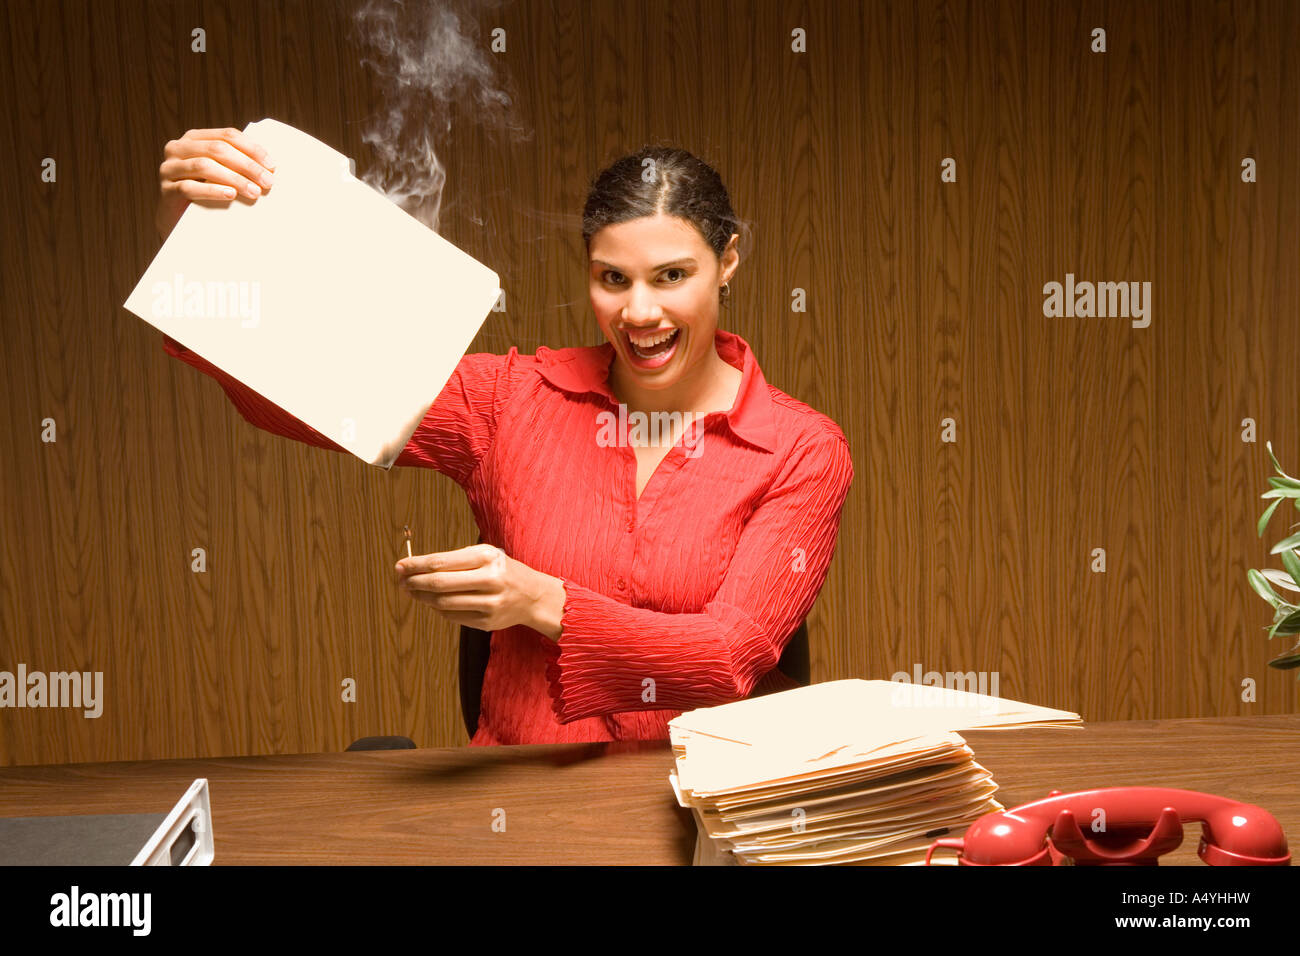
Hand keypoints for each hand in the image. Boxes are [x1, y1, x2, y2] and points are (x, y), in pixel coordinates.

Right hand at [155, 127, 276, 240]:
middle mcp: (178, 149)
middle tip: (267, 181)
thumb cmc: (206, 194)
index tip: (272, 165)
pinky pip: (190, 187)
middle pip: (217, 149)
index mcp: (194, 139)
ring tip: (254, 191)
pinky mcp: (166, 190)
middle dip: (247, 165)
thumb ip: (236, 164)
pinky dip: (213, 190)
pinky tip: (230, 195)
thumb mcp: (220, 174)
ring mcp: (169, 168)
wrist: (178, 220)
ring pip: (204, 166)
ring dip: (234, 178)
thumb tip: (270, 167)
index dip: (251, 149)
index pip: (227, 136)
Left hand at [395, 543, 563, 637]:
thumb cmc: (502, 570)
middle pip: (439, 583)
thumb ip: (455, 559)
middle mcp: (490, 580)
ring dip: (421, 597)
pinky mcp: (487, 622)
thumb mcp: (485, 555)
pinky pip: (452, 616)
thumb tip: (416, 567)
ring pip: (442, 603)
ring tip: (412, 591)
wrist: (533, 596)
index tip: (400, 566)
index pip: (441, 562)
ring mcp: (489, 604)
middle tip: (400, 580)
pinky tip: (432, 602)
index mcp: (487, 557)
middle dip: (414, 582)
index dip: (415, 565)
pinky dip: (438, 608)